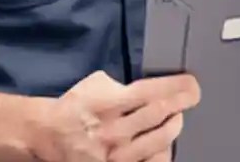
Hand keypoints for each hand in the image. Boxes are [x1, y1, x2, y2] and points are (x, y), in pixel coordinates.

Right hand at [28, 71, 199, 161]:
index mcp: (108, 103)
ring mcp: (118, 155)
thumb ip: (123, 86)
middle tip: (191, 97)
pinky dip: (162, 154)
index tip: (191, 84)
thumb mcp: (95, 85)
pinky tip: (164, 146)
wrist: (49, 136)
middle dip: (181, 103)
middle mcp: (115, 130)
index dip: (176, 87)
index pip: (151, 92)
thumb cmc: (75, 106)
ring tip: (176, 119)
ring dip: (174, 127)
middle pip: (160, 114)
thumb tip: (153, 88)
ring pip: (160, 141)